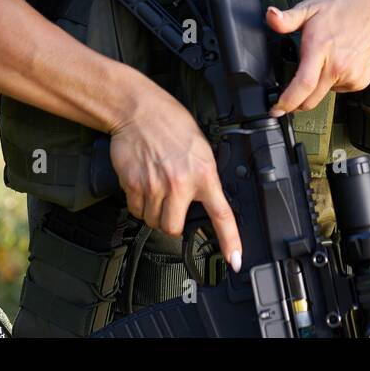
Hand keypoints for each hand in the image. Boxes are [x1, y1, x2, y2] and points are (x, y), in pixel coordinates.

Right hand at [107, 78, 242, 272]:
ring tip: (156, 188)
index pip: (222, 214)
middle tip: (171, 206)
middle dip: (171, 222)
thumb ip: (204, 176)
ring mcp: (155, 186)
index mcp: (204, 174)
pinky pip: (135, 210)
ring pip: (152, 221)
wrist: (139, 110)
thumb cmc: (171, 124)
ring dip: (153, 212)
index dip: (230, 240)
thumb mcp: (201, 148)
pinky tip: (143, 184)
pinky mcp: (134, 185)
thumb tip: (205, 199)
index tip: (235, 259)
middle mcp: (180, 183)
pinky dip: (138, 204)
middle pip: (173, 228)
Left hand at [265, 0, 369, 115]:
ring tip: (322, 63)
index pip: (303, 84)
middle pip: (311, 99)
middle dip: (296, 103)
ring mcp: (351, 75)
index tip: (276, 109)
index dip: (287, 101)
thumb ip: (287, 18)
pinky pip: (339, 89)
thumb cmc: (347, 8)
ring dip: (316, 87)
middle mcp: (337, 65)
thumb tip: (271, 16)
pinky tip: (338, 64)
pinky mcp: (360, 81)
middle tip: (289, 95)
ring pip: (324, 94)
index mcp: (320, 48)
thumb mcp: (312, 7)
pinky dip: (334, 82)